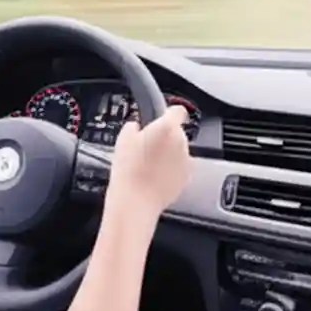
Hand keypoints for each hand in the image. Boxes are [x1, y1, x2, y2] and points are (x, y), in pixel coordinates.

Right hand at [104, 105, 192, 223]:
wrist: (135, 200)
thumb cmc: (128, 170)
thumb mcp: (123, 138)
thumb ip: (135, 126)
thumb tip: (137, 126)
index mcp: (167, 127)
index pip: (178, 110)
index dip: (169, 113)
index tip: (162, 117)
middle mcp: (181, 142)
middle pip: (177, 132)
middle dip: (165, 137)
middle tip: (147, 146)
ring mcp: (186, 160)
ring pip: (179, 150)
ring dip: (169, 153)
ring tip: (149, 164)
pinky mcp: (187, 177)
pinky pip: (181, 167)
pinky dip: (172, 169)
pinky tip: (155, 176)